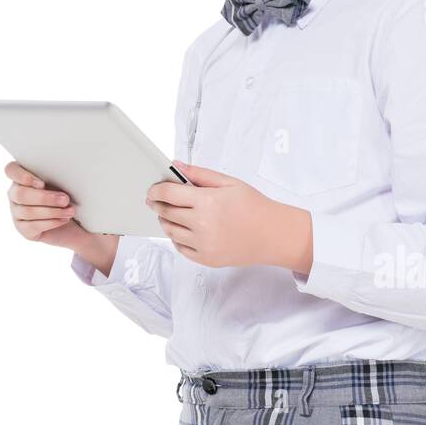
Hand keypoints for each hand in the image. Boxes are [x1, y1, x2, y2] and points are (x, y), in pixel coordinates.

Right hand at [5, 160, 98, 254]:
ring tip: (70, 210)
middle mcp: (15, 193)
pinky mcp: (23, 229)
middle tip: (65, 199)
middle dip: (44, 198)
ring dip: (52, 211)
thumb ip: (56, 175)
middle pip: (20, 194)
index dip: (22, 176)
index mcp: (21, 176)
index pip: (11, 170)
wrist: (74, 219)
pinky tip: (64, 219)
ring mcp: (16, 212)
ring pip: (27, 212)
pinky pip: (33, 226)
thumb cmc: (66, 193)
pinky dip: (52, 222)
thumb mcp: (62, 181)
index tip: (42, 183)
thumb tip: (64, 173)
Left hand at [145, 160, 311, 269]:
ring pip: (170, 231)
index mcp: (207, 201)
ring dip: (164, 220)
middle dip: (157, 204)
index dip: (155, 189)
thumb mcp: (229, 182)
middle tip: (155, 199)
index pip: (168, 193)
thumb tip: (176, 165)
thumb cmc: (254, 206)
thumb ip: (199, 174)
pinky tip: (182, 229)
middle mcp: (202, 224)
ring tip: (168, 213)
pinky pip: (180, 248)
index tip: (152, 189)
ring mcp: (203, 244)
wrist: (273, 235)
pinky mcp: (206, 259)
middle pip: (165, 212)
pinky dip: (176, 237)